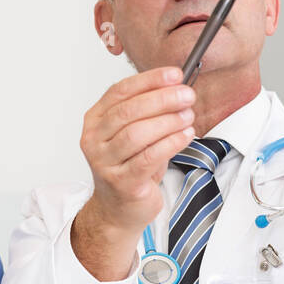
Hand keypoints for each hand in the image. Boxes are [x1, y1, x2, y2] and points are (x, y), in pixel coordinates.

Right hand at [72, 66, 195, 280]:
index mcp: (95, 121)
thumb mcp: (135, 133)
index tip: (175, 74)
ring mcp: (105, 162)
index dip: (149, 80)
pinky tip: (185, 135)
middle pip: (129, 111)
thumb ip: (149, 110)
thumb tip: (177, 86)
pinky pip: (149, 157)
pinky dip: (171, 143)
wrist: (119, 209)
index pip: (120, 91)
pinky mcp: (122, 182)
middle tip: (187, 95)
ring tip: (188, 116)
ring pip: (137, 133)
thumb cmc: (130, 167)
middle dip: (162, 99)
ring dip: (168, 121)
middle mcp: (94, 140)